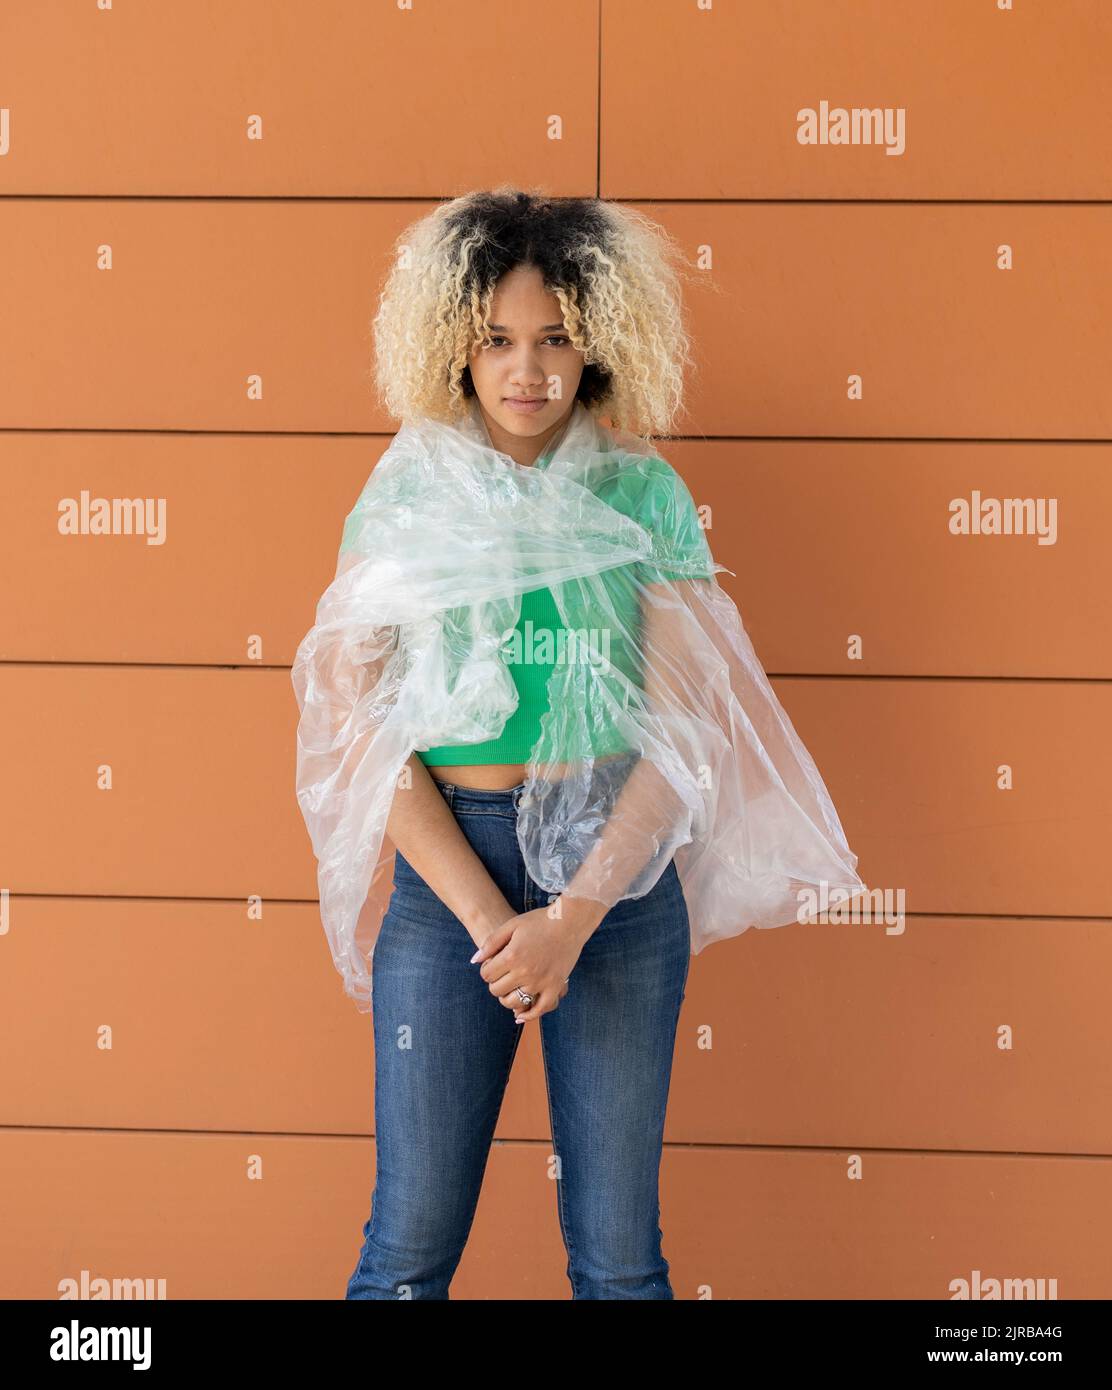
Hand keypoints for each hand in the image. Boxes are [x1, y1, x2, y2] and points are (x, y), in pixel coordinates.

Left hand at [470, 902, 594, 1022]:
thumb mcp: (511, 926)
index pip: (487, 975)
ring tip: (510, 989)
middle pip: (497, 990)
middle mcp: (525, 972)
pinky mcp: (555, 986)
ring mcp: (541, 981)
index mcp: (512, 956)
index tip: (492, 965)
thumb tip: (474, 961)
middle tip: (502, 975)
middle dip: (495, 983)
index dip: (486, 970)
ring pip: (514, 1002)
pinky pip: (540, 1009)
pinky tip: (520, 1016)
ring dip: (507, 998)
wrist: (568, 922)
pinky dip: (529, 1015)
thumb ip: (491, 943)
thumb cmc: (539, 921)